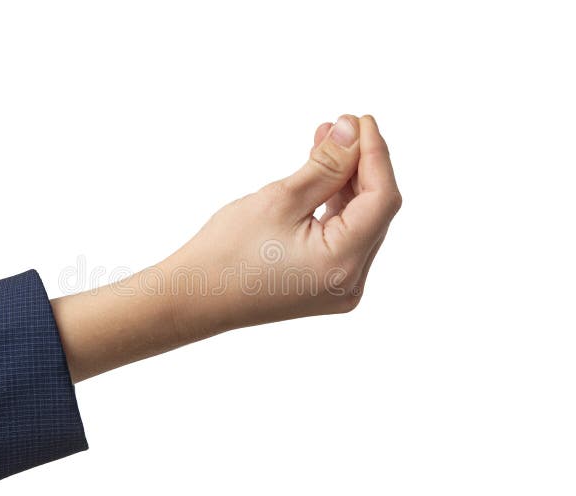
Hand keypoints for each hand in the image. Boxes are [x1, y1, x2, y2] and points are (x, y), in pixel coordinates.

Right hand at [52, 114, 401, 381]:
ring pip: (359, 222)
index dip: (375, 154)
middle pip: (374, 211)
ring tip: (325, 141)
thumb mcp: (280, 199)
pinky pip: (342, 237)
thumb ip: (325, 165)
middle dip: (359, 164)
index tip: (359, 120)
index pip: (382, 199)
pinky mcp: (325, 284)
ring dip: (346, 181)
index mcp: (341, 264)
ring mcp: (339, 288)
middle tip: (339, 125)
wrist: (193, 297)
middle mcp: (350, 282)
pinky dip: (334, 205)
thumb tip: (354, 131)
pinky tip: (320, 176)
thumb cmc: (227, 251)